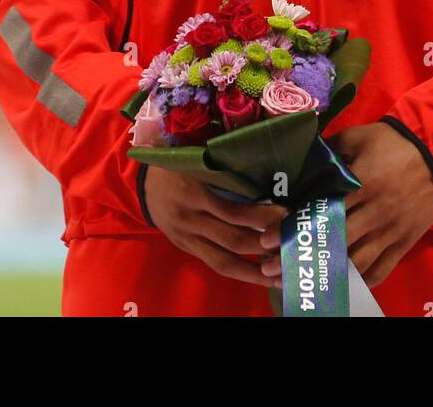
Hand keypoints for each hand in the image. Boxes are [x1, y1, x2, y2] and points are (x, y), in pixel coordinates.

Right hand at [144, 165, 287, 289]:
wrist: (141, 181)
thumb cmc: (175, 162)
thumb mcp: (195, 156)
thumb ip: (222, 162)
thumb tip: (262, 159)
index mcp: (195, 192)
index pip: (233, 211)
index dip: (260, 216)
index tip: (286, 213)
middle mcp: (191, 220)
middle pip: (233, 239)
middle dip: (264, 245)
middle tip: (292, 245)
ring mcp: (187, 238)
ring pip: (223, 262)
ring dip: (253, 272)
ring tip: (279, 277)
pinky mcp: (186, 248)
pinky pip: (214, 263)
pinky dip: (238, 270)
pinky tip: (257, 275)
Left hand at [257, 122, 432, 287]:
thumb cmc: (392, 144)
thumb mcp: (358, 137)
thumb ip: (329, 150)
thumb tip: (299, 161)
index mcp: (362, 184)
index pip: (322, 212)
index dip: (294, 228)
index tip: (268, 239)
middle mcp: (375, 213)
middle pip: (335, 243)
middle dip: (303, 257)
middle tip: (273, 267)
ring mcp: (391, 232)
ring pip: (356, 263)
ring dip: (327, 276)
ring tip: (301, 282)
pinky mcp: (403, 244)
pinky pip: (380, 271)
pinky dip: (360, 281)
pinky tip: (340, 284)